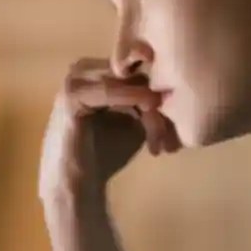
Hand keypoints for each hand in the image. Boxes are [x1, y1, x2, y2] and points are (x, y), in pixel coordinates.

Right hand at [39, 57, 180, 200]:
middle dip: (156, 98)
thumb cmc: (105, 154)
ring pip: (125, 80)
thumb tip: (173, 88)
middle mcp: (83, 69)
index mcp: (96, 72)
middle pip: (133, 71)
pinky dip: (133, 98)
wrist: (77, 184)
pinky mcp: (71, 95)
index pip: (137, 66)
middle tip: (171, 134)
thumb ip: (148, 100)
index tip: (179, 120)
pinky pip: (110, 89)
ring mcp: (74, 80)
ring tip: (160, 137)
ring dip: (148, 104)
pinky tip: (150, 111)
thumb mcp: (135, 121)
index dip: (160, 88)